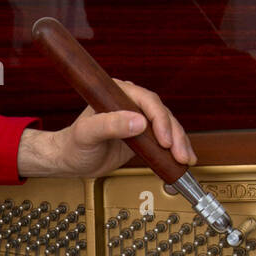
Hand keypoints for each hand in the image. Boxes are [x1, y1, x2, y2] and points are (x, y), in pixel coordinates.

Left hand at [17, 80, 196, 178]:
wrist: (70, 161)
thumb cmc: (73, 145)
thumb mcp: (88, 134)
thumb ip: (110, 125)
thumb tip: (138, 121)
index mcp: (118, 94)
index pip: (147, 101)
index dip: (159, 119)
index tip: (163, 139)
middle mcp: (131, 104)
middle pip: (162, 114)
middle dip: (174, 135)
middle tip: (179, 153)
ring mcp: (138, 120)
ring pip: (167, 127)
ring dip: (179, 143)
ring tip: (186, 159)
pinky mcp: (142, 136)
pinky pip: (164, 140)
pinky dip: (174, 150)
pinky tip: (184, 159)